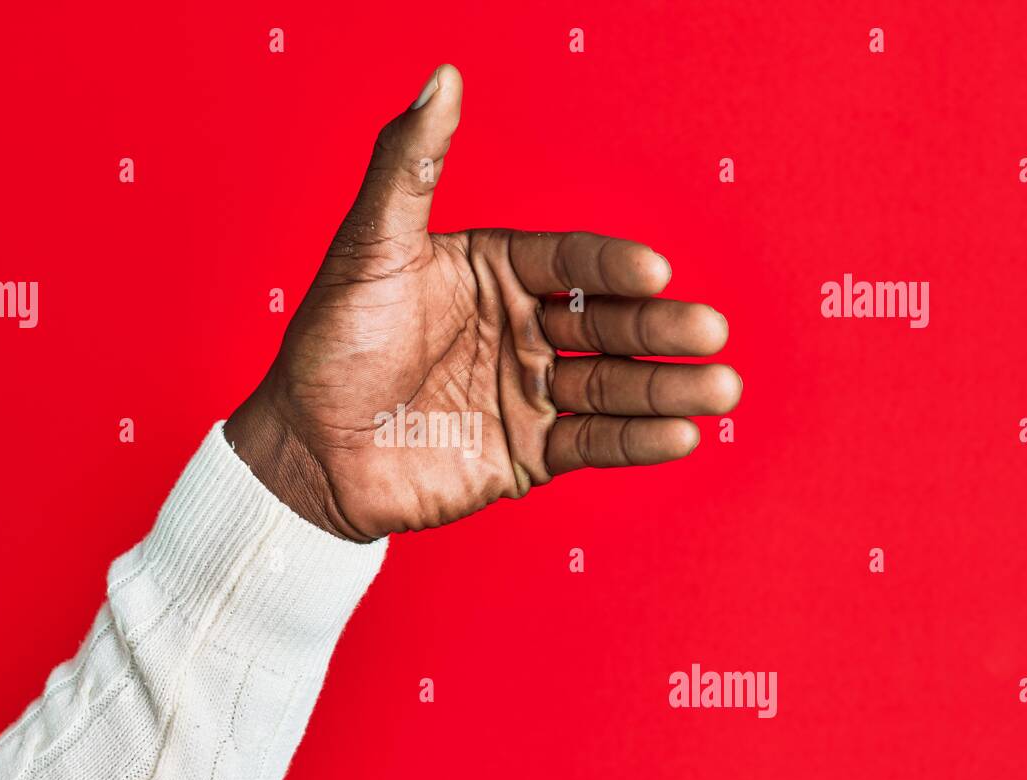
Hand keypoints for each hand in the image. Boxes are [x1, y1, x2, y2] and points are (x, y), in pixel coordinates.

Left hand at [226, 65, 741, 542]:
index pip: (570, 260)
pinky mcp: (529, 453)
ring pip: (612, 384)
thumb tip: (442, 78)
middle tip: (709, 331)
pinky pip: (591, 443)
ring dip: (667, 387)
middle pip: (606, 321)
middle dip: (659, 327)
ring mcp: (529, 391)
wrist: (306, 452)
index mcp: (495, 272)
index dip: (611, 265)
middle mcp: (522, 328)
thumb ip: (409, 165)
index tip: (652, 269)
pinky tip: (680, 436)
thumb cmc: (329, 345)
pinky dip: (636, 442)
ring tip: (720, 388)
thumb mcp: (369, 249)